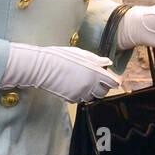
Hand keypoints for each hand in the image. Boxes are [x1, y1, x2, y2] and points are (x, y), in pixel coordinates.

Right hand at [1, 43, 120, 102]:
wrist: (41, 67)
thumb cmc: (59, 57)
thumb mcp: (79, 53)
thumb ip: (95, 59)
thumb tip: (107, 62)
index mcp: (93, 72)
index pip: (111, 82)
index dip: (113, 82)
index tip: (114, 81)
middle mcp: (89, 85)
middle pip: (103, 92)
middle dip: (103, 87)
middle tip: (98, 81)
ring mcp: (80, 93)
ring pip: (92, 98)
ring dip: (92, 92)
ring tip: (84, 82)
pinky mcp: (71, 98)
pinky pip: (81, 100)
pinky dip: (81, 95)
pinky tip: (75, 86)